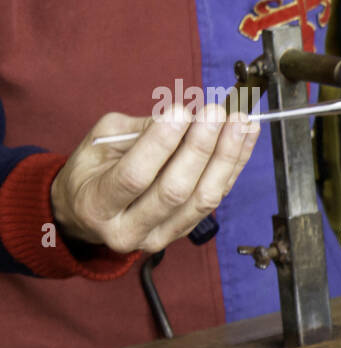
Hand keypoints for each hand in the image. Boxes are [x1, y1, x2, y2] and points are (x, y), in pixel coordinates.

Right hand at [50, 104, 258, 253]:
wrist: (88, 214)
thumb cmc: (92, 171)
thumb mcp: (100, 142)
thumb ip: (139, 131)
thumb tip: (186, 117)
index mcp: (96, 205)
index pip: (134, 177)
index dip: (160, 144)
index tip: (181, 111)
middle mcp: (128, 230)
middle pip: (175, 191)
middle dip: (200, 148)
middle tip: (216, 113)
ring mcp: (159, 236)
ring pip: (202, 199)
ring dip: (226, 157)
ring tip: (240, 123)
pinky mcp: (184, 231)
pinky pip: (215, 198)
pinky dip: (234, 166)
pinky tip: (246, 137)